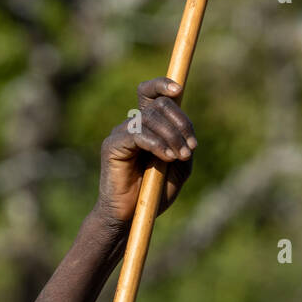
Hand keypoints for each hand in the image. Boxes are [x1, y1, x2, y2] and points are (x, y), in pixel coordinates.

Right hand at [94, 76, 196, 226]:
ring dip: (171, 136)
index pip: (152, 93)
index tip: (179, 90)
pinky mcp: (112, 145)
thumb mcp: (178, 170)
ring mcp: (121, 133)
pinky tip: (166, 157)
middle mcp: (133, 125)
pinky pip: (137, 134)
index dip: (163, 84)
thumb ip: (184, 148)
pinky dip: (156, 143)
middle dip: (180, 123)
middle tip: (189, 149)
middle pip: (158, 105)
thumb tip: (186, 131)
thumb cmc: (153, 194)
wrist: (130, 217)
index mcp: (148, 126)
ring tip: (179, 157)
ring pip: (150, 118)